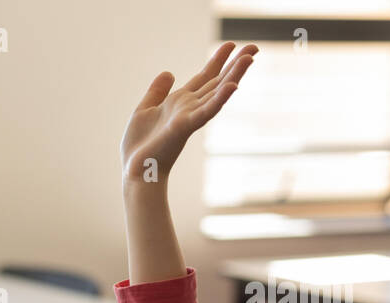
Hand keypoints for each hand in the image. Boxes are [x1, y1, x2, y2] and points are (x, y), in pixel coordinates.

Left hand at [120, 41, 255, 182]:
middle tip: (254, 47)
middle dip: (234, 65)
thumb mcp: (145, 110)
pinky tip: (232, 87)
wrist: (135, 170)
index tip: (231, 44)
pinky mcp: (184, 127)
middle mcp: (189, 107)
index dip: (217, 61)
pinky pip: (205, 112)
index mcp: (180, 102)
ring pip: (216, 93)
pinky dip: (218, 100)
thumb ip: (157, 92)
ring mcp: (189, 117)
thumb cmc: (139, 146)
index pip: (204, 77)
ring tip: (249, 59)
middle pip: (216, 82)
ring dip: (233, 76)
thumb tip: (169, 72)